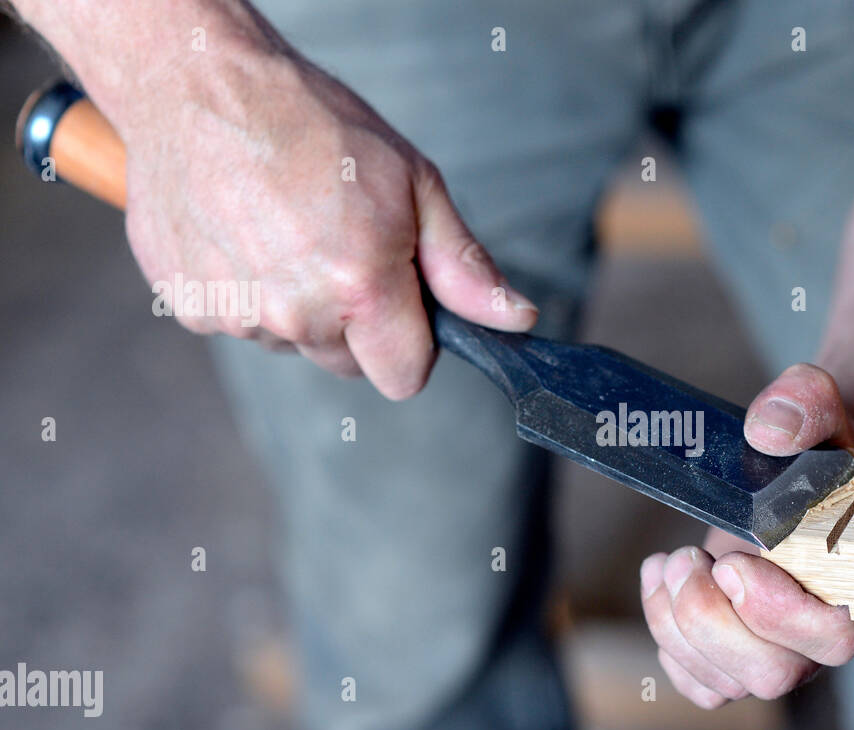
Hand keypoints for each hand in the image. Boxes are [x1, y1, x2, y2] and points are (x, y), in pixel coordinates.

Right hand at [123, 41, 534, 398]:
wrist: (194, 82)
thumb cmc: (310, 122)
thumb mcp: (412, 182)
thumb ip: (463, 265)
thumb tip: (517, 319)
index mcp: (360, 288)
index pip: (405, 378)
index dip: (413, 344)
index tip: (404, 301)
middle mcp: (296, 314)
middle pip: (349, 364)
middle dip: (358, 323)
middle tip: (344, 246)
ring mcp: (237, 315)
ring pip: (295, 343)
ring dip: (301, 305)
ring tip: (288, 228)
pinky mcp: (191, 308)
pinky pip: (243, 323)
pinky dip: (249, 291)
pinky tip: (246, 233)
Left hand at [639, 363, 853, 707]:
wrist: (807, 471)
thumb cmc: (819, 446)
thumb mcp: (816, 405)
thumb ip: (803, 404)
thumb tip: (767, 429)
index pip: (832, 636)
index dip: (777, 611)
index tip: (733, 559)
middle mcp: (823, 635)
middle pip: (771, 675)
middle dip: (710, 620)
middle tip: (686, 558)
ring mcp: (781, 653)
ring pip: (727, 684)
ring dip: (679, 626)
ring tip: (668, 562)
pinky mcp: (738, 657)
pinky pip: (700, 685)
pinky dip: (669, 643)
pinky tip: (660, 587)